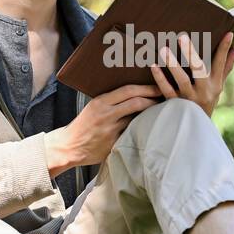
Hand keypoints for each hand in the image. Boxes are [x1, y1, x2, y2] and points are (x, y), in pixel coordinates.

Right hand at [45, 83, 162, 173]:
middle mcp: (106, 114)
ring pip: (137, 118)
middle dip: (153, 99)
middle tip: (165, 97)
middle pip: (135, 102)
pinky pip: (132, 134)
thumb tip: (134, 94)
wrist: (68, 147)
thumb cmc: (83, 126)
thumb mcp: (93, 108)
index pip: (128, 90)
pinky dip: (142, 130)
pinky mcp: (114, 143)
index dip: (146, 88)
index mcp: (100, 102)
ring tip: (161, 111)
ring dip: (151, 114)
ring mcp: (110, 130)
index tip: (158, 86)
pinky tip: (150, 128)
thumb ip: (111, 102)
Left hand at [149, 31, 233, 116]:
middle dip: (191, 53)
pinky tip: (153, 66)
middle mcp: (204, 91)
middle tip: (182, 37)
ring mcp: (189, 98)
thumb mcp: (219, 85)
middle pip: (199, 70)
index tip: (229, 33)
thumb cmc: (207, 100)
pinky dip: (160, 78)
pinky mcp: (175, 105)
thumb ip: (226, 66)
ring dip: (172, 65)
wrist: (196, 129)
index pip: (221, 64)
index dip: (225, 49)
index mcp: (215, 84)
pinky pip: (167, 90)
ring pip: (182, 80)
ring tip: (164, 50)